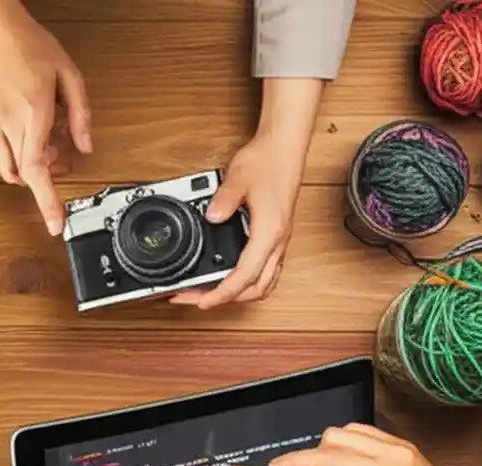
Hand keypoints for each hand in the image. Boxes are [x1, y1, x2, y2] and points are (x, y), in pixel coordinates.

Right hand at [0, 0, 90, 235]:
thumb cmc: (27, 45)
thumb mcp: (68, 74)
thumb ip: (81, 113)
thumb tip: (86, 145)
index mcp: (33, 113)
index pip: (38, 171)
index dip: (48, 202)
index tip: (55, 224)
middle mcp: (7, 124)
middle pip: (24, 174)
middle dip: (43, 177)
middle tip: (59, 157)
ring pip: (5, 170)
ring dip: (25, 169)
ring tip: (38, 142)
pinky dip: (7, 159)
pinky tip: (19, 138)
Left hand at [172, 78, 321, 308]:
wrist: (285, 147)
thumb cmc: (267, 161)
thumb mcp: (238, 177)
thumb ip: (224, 200)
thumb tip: (211, 217)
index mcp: (269, 232)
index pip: (245, 276)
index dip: (222, 294)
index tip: (203, 302)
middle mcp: (278, 242)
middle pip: (256, 289)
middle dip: (226, 299)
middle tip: (196, 298)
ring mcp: (280, 241)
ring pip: (265, 283)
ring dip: (240, 294)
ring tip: (212, 293)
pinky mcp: (277, 236)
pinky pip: (268, 271)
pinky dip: (249, 281)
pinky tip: (232, 276)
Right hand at [270, 423, 481, 465]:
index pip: (330, 459)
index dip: (297, 461)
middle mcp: (391, 453)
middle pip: (334, 437)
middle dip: (318, 461)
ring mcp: (398, 445)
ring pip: (346, 432)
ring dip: (333, 454)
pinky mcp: (401, 444)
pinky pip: (362, 435)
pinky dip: (348, 450)